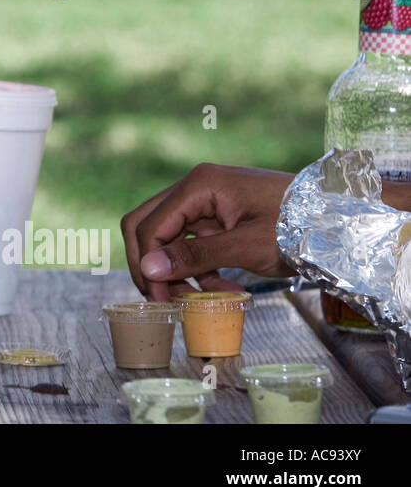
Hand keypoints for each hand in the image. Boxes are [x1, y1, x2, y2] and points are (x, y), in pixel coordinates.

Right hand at [121, 163, 297, 300]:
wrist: (337, 221)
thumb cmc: (298, 227)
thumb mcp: (246, 246)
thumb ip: (196, 256)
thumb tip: (149, 269)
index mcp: (198, 186)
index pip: (150, 225)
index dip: (147, 263)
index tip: (159, 298)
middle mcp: (196, 189)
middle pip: (149, 226)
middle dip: (153, 265)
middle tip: (163, 298)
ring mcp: (206, 203)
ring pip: (170, 239)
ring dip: (179, 271)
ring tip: (200, 300)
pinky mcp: (218, 219)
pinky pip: (193, 245)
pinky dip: (200, 270)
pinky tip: (224, 289)